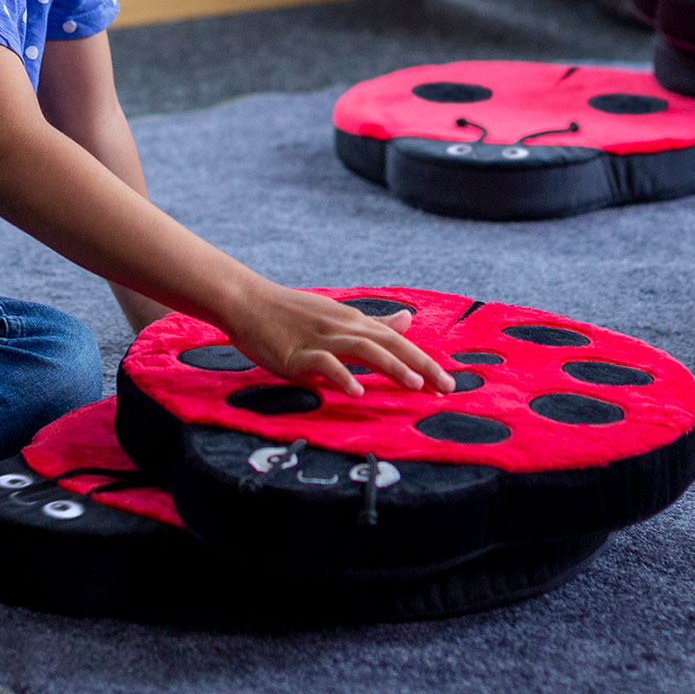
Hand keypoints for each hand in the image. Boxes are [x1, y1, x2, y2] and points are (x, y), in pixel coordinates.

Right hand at [222, 285, 454, 397]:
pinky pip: (324, 363)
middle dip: (420, 365)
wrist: (247, 301)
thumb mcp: (336, 314)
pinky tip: (357, 392)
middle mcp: (342, 326)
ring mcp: (320, 338)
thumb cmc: (290, 312)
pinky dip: (342, 376)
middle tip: (446, 387)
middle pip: (388, 343)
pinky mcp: (296, 352)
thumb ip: (372, 323)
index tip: (447, 382)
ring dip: (391, 366)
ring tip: (413, 385)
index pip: (396, 340)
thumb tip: (407, 320)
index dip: (423, 360)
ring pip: (363, 348)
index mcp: (352, 321)